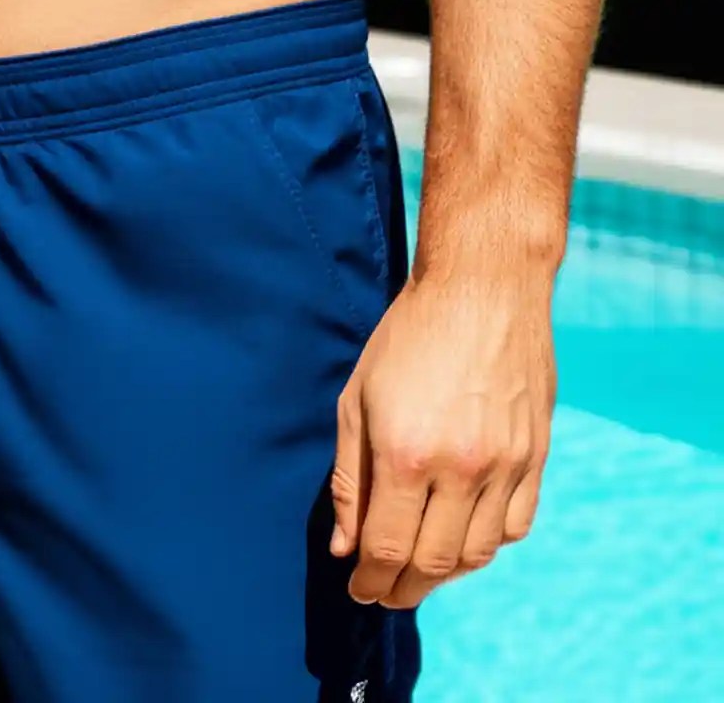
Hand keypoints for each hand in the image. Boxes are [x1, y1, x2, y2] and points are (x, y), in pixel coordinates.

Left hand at [330, 270, 556, 608]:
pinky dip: (488, 544)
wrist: (483, 289)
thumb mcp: (356, 403)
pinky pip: (516, 525)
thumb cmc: (406, 339)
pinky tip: (462, 538)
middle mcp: (461, 467)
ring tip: (419, 571)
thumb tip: (345, 547)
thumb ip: (348, 481)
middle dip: (404, 588)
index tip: (359, 591)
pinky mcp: (536, 454)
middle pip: (434, 561)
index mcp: (405, 454)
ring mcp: (507, 464)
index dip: (371, 580)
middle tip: (385, 593)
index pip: (387, 548)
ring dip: (446, 573)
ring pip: (480, 552)